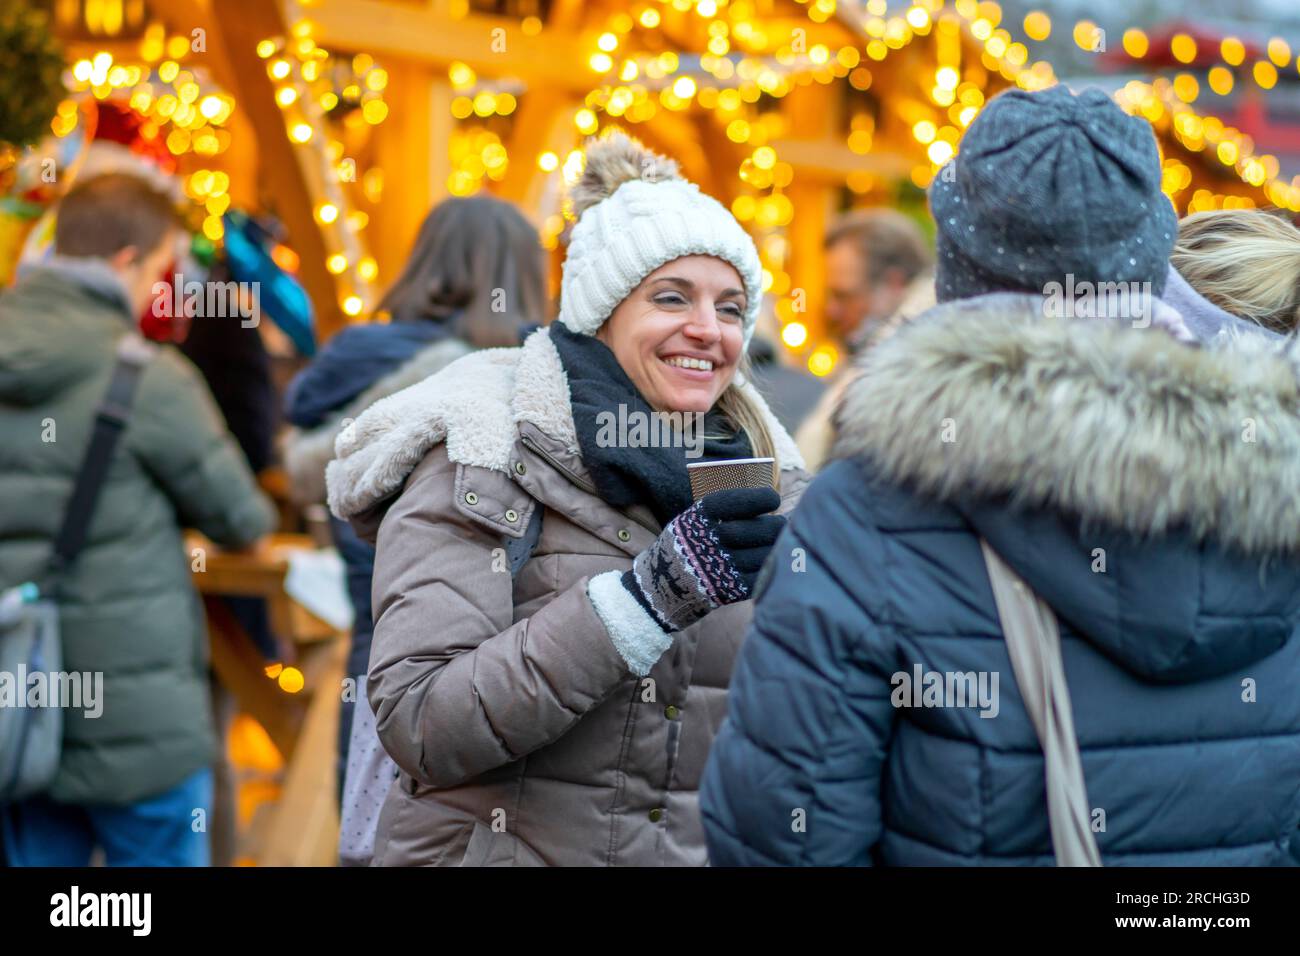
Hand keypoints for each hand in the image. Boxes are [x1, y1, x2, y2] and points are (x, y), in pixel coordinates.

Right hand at [621, 486, 784, 631]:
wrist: (661, 588)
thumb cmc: (688, 546)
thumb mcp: (693, 520)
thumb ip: (724, 511)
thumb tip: (769, 502)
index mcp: (697, 519)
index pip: (733, 503)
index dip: (758, 499)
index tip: (774, 499)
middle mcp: (707, 542)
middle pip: (754, 530)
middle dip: (775, 526)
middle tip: (782, 523)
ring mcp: (717, 569)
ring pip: (762, 555)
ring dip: (777, 547)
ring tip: (780, 541)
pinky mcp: (727, 591)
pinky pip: (760, 576)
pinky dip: (771, 567)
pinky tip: (772, 560)